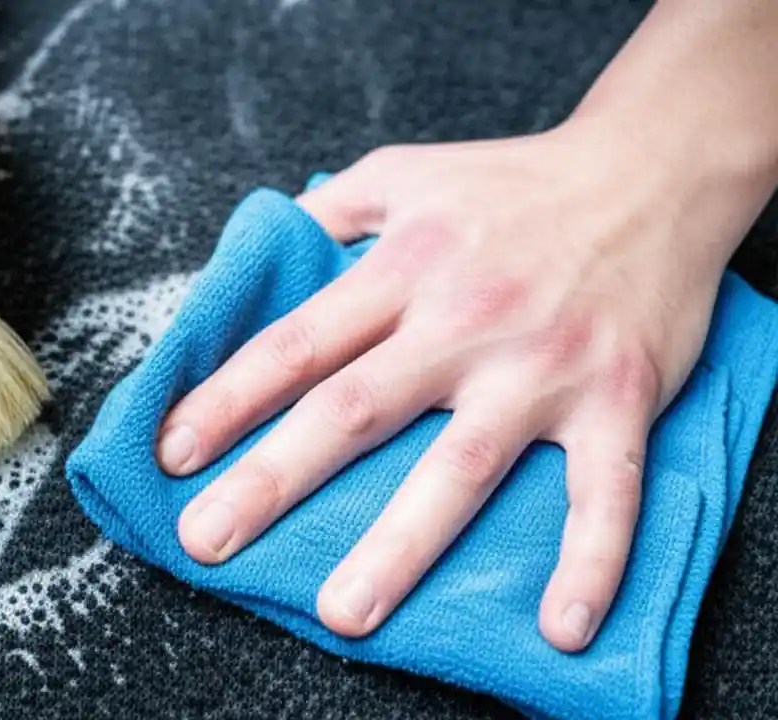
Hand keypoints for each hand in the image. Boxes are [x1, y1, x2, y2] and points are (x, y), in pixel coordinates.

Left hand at [156, 121, 771, 650]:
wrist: (652, 172)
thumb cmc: (512, 183)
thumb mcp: (404, 174)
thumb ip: (328, 212)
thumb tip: (260, 253)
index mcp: (402, 267)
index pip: (295, 343)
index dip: (227, 400)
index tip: (170, 455)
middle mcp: (462, 320)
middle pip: (352, 410)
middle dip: (272, 479)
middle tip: (206, 540)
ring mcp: (540, 366)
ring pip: (458, 467)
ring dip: (399, 546)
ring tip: (342, 611)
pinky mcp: (617, 399)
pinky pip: (606, 492)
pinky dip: (590, 560)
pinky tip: (559, 626)